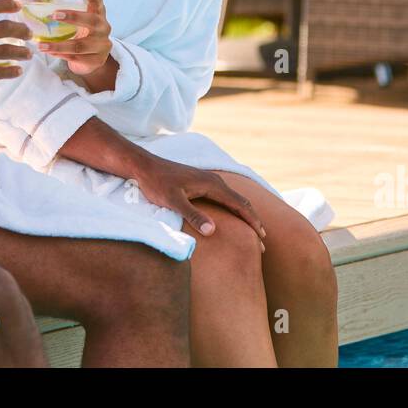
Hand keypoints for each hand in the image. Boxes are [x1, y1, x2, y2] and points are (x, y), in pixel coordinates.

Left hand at [38, 0, 111, 76]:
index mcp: (98, 12)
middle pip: (91, 20)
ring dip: (59, 45)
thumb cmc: (81, 33)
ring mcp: (101, 44)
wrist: (93, 59)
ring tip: (42, 45)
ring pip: (80, 45)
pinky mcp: (97, 60)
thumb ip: (57, 9)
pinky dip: (61, 55)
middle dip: (73, 17)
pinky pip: (76, 58)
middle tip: (54, 15)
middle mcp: (103, 27)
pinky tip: (50, 53)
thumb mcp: (74, 21)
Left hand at [129, 155, 265, 243]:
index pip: (239, 204)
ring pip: (233, 199)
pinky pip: (225, 197)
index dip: (252, 221)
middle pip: (240, 201)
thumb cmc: (156, 184)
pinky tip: (232, 217)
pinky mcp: (201, 183)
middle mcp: (214, 181)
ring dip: (244, 214)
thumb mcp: (173, 201)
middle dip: (253, 220)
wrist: (144, 166)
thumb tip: (213, 230)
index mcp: (212, 185)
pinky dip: (234, 209)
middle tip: (262, 240)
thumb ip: (193, 215)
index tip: (261, 236)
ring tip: (252, 231)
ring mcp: (208, 181)